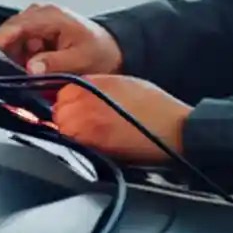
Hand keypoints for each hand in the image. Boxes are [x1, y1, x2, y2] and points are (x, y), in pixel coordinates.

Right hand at [0, 3, 123, 75]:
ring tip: (30, 73)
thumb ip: (55, 64)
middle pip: (10, 32)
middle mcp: (41, 14)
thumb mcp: (80, 61)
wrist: (111, 48)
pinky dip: (22, 58)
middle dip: (7, 54)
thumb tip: (31, 68)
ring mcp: (37, 21)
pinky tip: (33, 69)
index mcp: (51, 16)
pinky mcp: (35, 31)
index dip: (1, 40)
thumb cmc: (99, 52)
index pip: (18, 25)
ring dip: (16, 58)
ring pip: (13, 40)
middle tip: (10, 75)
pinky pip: (19, 45)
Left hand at [54, 75, 191, 163]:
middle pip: (59, 114)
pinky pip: (76, 147)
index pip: (62, 95)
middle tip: (89, 123)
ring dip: (75, 133)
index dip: (72, 102)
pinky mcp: (92, 150)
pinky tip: (100, 143)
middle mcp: (80, 106)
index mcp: (86, 86)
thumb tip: (76, 94)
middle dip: (70, 118)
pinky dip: (83, 145)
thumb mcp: (118, 82)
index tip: (81, 108)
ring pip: (64, 132)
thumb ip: (92, 86)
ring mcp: (83, 130)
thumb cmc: (152, 105)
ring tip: (96, 134)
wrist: (172, 129)